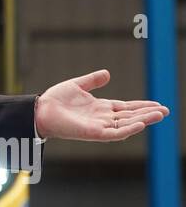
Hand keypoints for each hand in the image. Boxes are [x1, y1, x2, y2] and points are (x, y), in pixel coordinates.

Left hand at [35, 70, 168, 141]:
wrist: (41, 110)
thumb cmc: (56, 100)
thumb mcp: (77, 85)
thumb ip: (92, 80)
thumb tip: (107, 73)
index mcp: (101, 108)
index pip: (127, 108)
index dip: (142, 106)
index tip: (158, 104)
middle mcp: (103, 119)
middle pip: (131, 116)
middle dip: (148, 113)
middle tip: (166, 110)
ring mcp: (100, 127)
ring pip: (127, 125)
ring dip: (143, 120)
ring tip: (159, 114)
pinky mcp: (94, 133)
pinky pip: (115, 133)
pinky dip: (128, 129)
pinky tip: (140, 124)